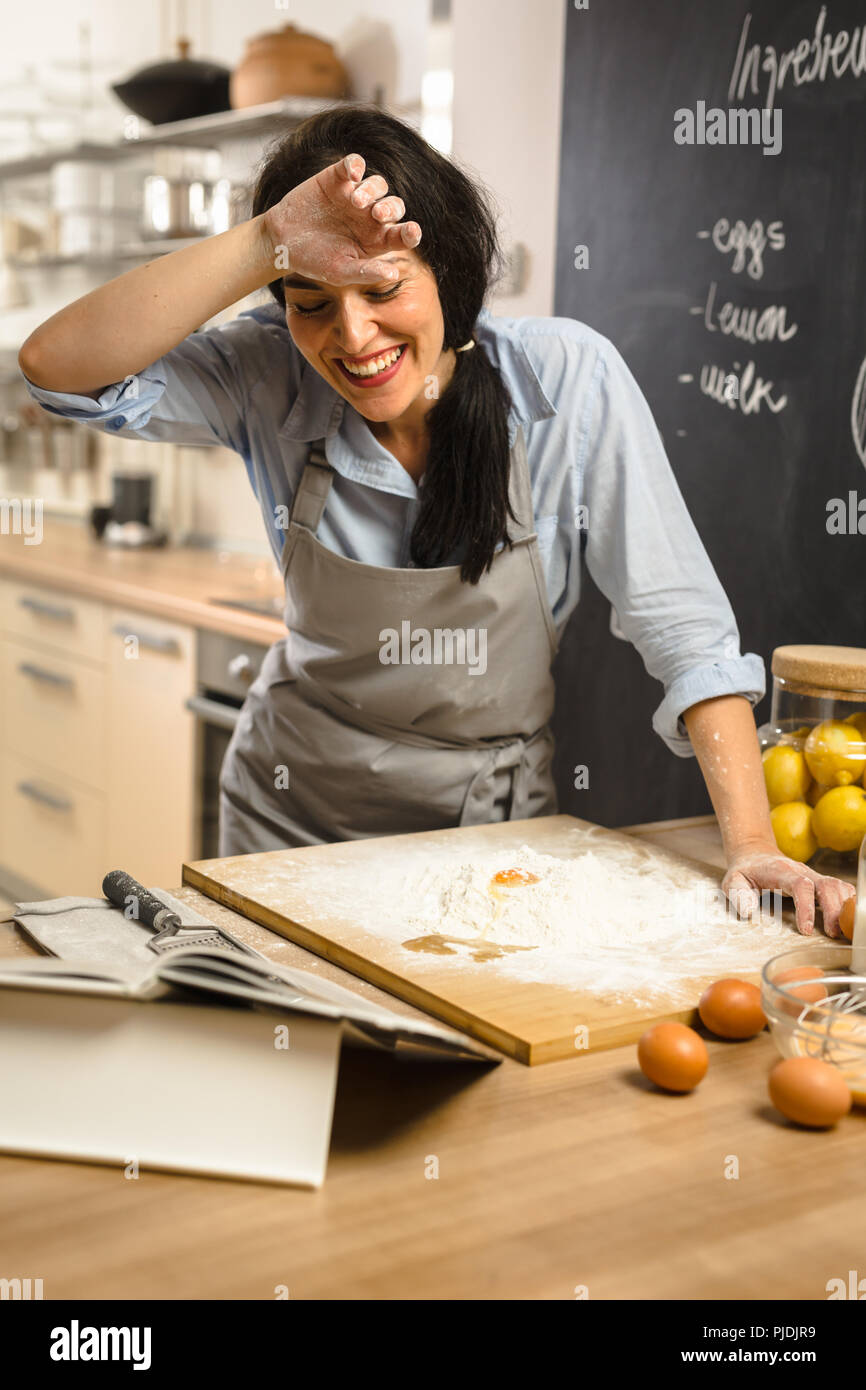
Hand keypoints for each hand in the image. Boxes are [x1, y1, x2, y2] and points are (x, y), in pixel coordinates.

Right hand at [263, 153, 421, 286]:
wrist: (283, 241)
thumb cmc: (314, 261)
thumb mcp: (340, 271)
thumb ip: (366, 272)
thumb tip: (394, 274)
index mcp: (377, 241)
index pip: (402, 235)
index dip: (411, 232)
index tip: (413, 231)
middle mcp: (370, 217)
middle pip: (394, 206)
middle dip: (390, 208)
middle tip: (377, 215)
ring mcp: (355, 195)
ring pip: (378, 185)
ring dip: (372, 190)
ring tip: (356, 202)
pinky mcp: (338, 178)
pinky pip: (354, 164)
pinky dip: (355, 165)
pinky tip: (352, 173)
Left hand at [721, 843, 854, 936]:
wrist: (755, 854)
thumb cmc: (745, 871)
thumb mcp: (732, 881)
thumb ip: (738, 894)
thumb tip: (748, 912)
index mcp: (780, 872)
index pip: (800, 885)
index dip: (806, 907)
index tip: (806, 930)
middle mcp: (801, 872)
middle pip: (827, 885)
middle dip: (833, 910)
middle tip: (832, 933)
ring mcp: (812, 876)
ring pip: (838, 885)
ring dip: (843, 907)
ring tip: (841, 930)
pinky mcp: (819, 882)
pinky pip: (840, 888)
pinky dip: (847, 902)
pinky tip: (845, 919)